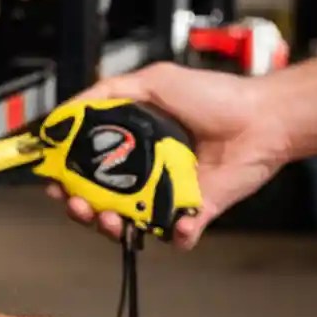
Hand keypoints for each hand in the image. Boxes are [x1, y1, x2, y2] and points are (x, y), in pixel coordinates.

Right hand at [52, 63, 291, 248]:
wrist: (261, 118)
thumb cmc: (215, 96)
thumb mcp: (153, 81)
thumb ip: (109, 92)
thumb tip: (67, 110)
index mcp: (131, 147)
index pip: (87, 170)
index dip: (66, 178)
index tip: (55, 181)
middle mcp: (145, 175)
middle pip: (99, 203)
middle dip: (80, 209)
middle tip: (76, 204)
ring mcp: (168, 197)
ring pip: (129, 224)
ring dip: (111, 227)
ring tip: (109, 218)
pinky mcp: (195, 213)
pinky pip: (177, 236)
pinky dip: (174, 235)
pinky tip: (174, 223)